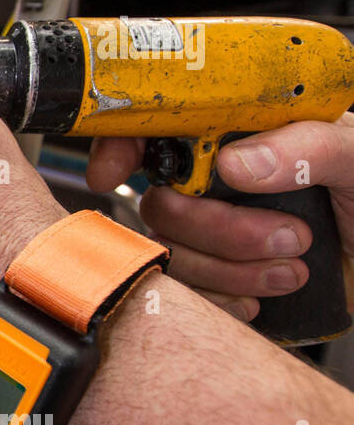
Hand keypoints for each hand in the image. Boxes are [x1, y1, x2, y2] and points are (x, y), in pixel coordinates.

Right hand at [87, 113, 353, 320]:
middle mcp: (221, 182)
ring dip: (232, 268)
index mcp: (244, 134)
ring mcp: (218, 231)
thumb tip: (238, 160)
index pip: (162, 125)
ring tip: (294, 266)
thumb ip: (311, 147)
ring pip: (173, 252)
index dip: (124, 144)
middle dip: (216, 228)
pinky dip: (224, 299)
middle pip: (163, 202)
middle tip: (285, 235)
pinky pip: (187, 293)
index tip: (112, 171)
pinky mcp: (221, 276)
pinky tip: (264, 293)